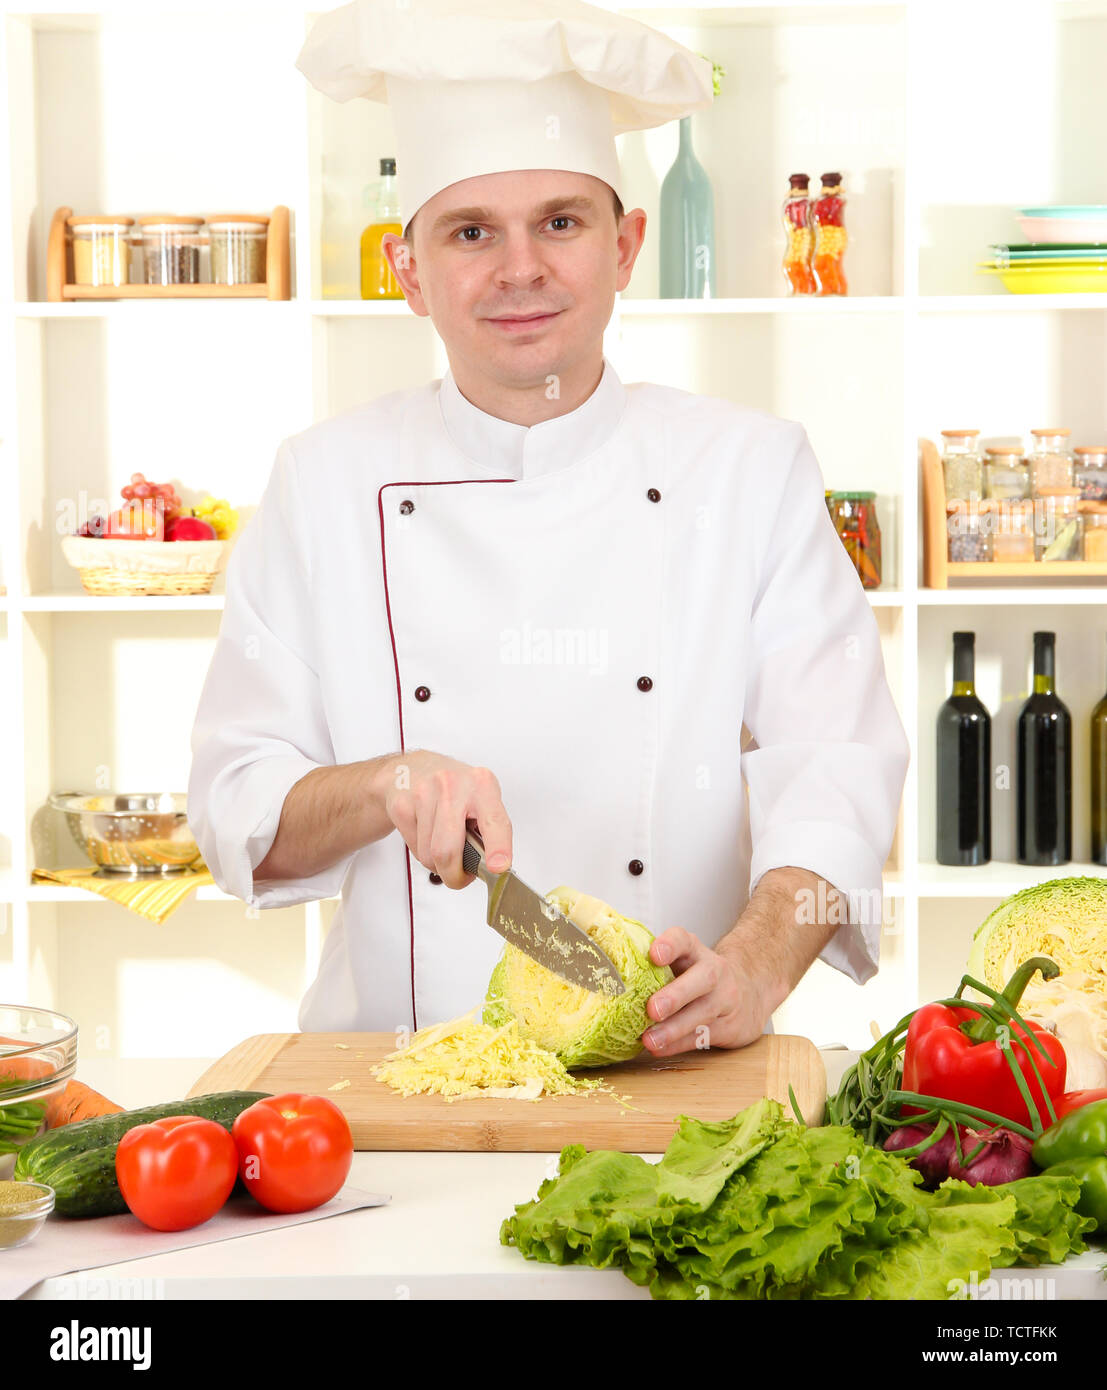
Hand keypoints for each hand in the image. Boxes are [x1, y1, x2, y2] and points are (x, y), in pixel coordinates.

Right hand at [375, 750, 511, 888]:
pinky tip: (427, 835)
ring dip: (438, 864)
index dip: (498, 847)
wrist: (411, 769)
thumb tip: (491, 867)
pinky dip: (422, 853)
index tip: (498, 867)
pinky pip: (414, 850)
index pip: (494, 820)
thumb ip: (490, 830)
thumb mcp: (482, 798)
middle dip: (454, 875)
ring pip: (429, 856)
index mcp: (482, 785)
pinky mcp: (402, 806)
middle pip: (448, 850)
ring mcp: (424, 794)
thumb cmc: (454, 789)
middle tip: (459, 878)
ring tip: (444, 846)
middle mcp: (453, 786)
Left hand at [642, 927, 768, 1055]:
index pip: (684, 940)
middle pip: (701, 979)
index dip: (670, 944)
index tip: (654, 954)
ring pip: (702, 1013)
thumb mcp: (682, 963)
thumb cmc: (699, 978)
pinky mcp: (730, 1026)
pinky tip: (660, 1049)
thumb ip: (653, 966)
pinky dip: (679, 1044)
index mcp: (695, 951)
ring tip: (649, 1039)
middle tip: (651, 1009)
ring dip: (673, 1029)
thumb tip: (604, 976)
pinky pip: (704, 1036)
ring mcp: (725, 999)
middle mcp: (714, 972)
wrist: (749, 993)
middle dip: (675, 995)